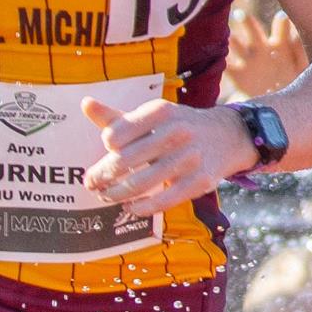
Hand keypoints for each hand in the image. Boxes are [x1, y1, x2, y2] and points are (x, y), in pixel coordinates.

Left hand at [79, 98, 258, 215]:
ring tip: (106, 196)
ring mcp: (189, 158)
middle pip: (124, 161)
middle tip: (91, 183)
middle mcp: (176, 131)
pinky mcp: (200, 181)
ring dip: (116, 194)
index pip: (117, 134)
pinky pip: (164, 200)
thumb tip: (86, 104)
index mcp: (160, 111)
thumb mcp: (152, 115)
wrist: (226, 136)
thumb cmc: (177, 125)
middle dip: (102, 175)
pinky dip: (142, 207)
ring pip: (140, 183)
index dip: (107, 145)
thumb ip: (117, 117)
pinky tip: (131, 207)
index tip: (106, 151)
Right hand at [224, 11, 307, 100]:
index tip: (281, 17)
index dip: (281, 22)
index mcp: (281, 44)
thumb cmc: (293, 82)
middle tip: (240, 15)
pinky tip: (219, 58)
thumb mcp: (302, 70)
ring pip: (236, 45)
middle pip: (253, 30)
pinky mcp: (237, 74)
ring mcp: (248, 60)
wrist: (275, 105)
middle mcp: (262, 48)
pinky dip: (222, 62)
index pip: (281, 27)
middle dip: (247, 22)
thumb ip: (301, 54)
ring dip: (232, 41)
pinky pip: (226, 66)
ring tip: (229, 38)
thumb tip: (297, 35)